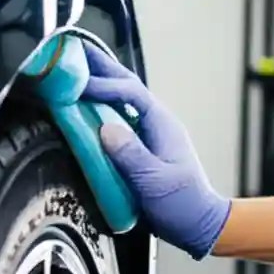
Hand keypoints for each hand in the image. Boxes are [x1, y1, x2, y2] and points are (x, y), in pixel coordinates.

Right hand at [80, 43, 230, 259]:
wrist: (200, 224)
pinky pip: (117, 118)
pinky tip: (83, 106)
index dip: (103, 84)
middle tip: (73, 49)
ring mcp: (148, 134)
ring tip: (75, 68)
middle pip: (125, 86)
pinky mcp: (140, 147)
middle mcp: (155, 123)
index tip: (78, 84)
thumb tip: (106, 129)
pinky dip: (99, 107)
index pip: (129, 92)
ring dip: (99, 83)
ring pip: (120, 100)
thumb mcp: (156, 182)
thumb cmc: (184, 205)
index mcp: (162, 124)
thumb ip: (131, 156)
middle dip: (100, 67)